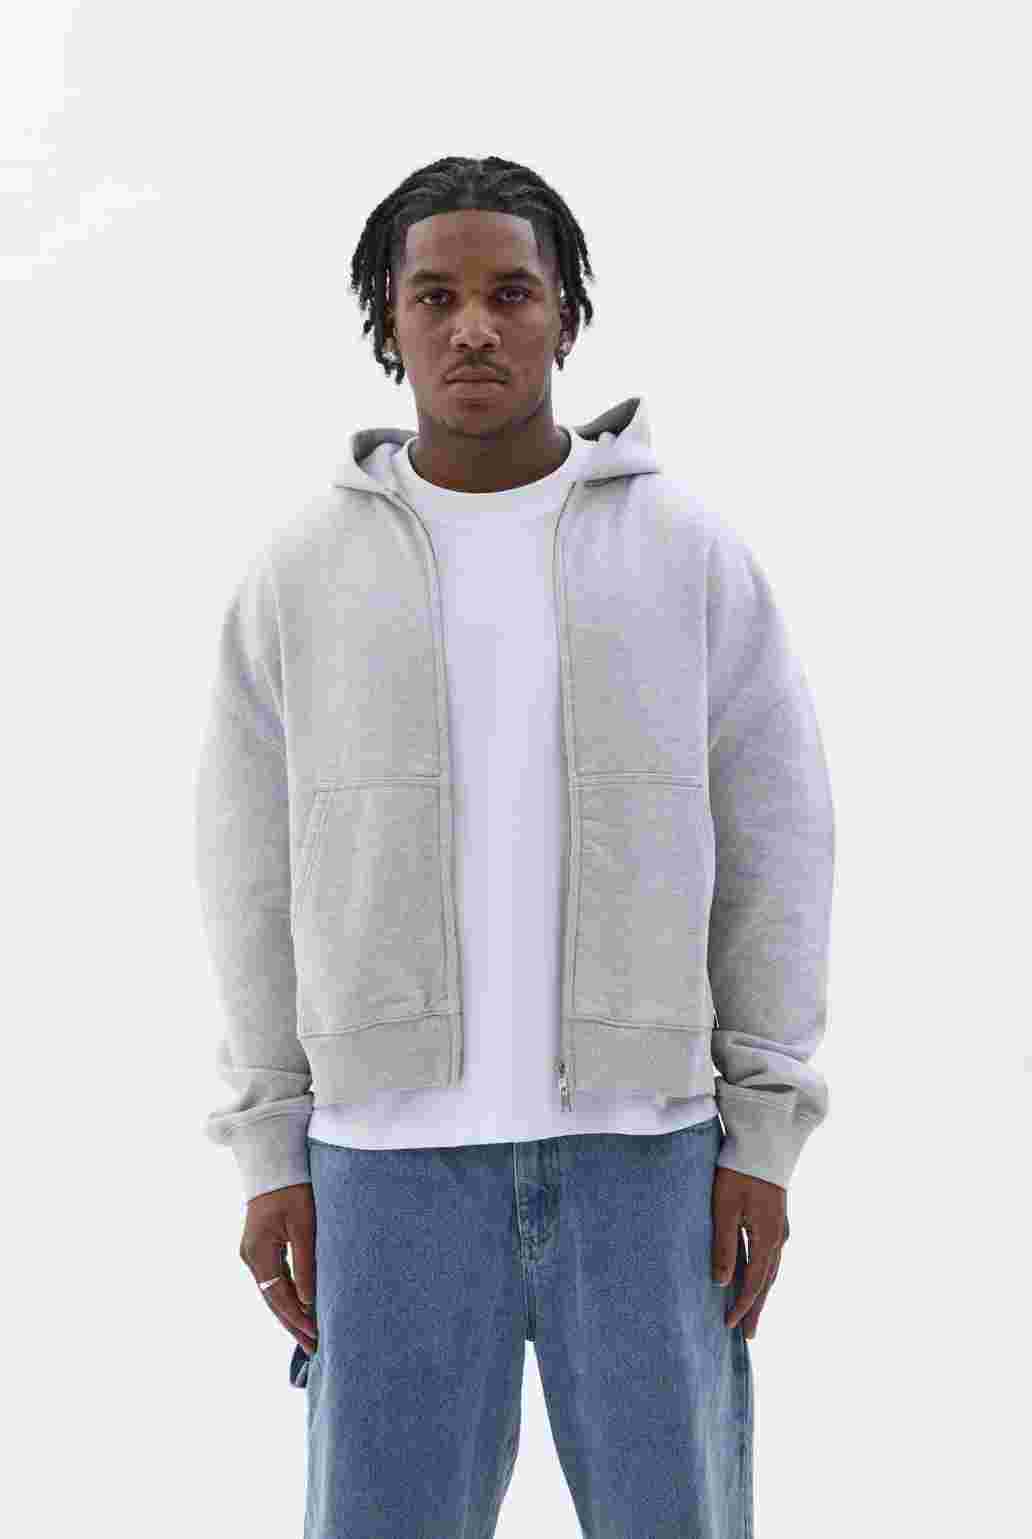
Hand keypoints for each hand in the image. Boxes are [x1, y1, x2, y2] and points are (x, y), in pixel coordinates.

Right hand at [240, 1182, 318, 1354]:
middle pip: (272, 1300)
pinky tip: (301, 1308)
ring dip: (290, 1313)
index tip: (316, 1337)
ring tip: (309, 1335)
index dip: (297, 1319)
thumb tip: (309, 1302)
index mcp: (259, 1253)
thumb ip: (306, 1263)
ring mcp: (253, 1252)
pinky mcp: (260, 1247)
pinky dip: (287, 1296)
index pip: (278, 1297)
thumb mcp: (304, 1224)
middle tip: (314, 1349)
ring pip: (272, 1292)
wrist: (274, 1162)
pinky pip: (273, 1279)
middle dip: (293, 1324)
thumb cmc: (292, 1189)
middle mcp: (251, 1257)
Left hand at [711, 1166, 788, 1339]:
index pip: (754, 1283)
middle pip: (767, 1281)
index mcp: (768, 1238)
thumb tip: (722, 1283)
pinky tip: (757, 1275)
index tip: (730, 1326)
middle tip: (748, 1334)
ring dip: (761, 1292)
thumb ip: (723, 1246)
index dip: (742, 1306)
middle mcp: (779, 1237)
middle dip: (755, 1307)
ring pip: (771, 1269)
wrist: (761, 1142)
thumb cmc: (738, 1171)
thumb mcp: (724, 1208)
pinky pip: (771, 1254)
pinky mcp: (777, 1217)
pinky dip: (764, 1272)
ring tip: (752, 1312)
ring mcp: (781, 1227)